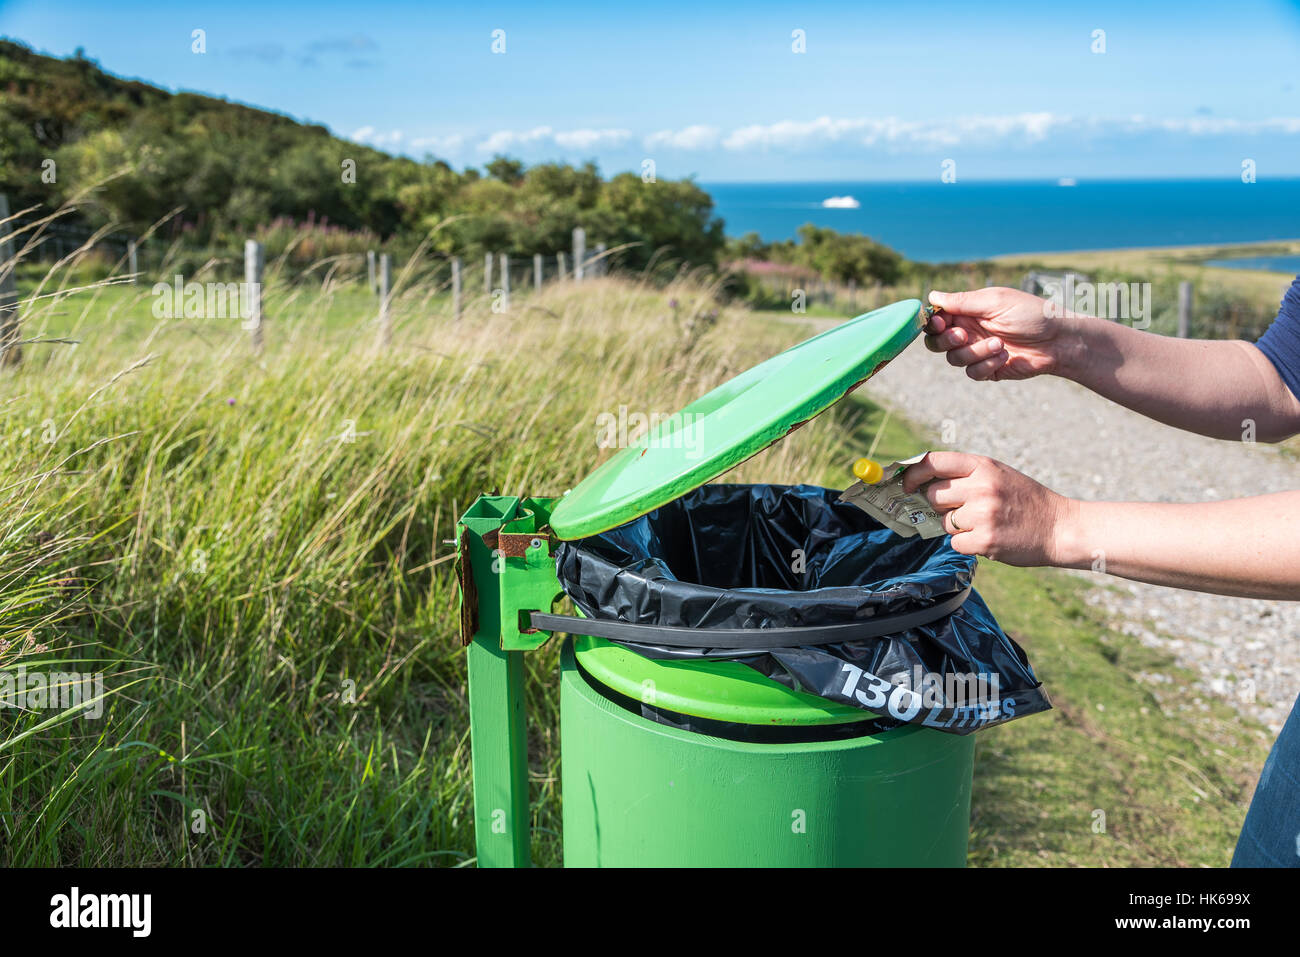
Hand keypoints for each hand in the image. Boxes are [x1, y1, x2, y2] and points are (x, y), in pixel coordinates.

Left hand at [901, 451, 1079, 566]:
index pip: (933, 461)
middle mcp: (982, 486)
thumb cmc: (1026, 502)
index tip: (906, 484)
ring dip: (958, 527)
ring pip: (944, 522)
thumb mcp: (999, 475)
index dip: (913, 473)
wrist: (1060, 528)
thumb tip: (922, 482)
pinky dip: (967, 544)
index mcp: (983, 466)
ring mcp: (983, 514)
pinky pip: (955, 543)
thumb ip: (966, 475)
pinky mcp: (985, 540)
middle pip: (933, 495)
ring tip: (986, 524)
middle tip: (963, 511)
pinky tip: (990, 538)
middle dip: (941, 506)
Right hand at [925, 287, 1080, 380]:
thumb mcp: (996, 302)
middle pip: (937, 342)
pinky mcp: (987, 369)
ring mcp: (977, 351)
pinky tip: (1005, 356)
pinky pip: (972, 372)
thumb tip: (932, 296)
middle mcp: (970, 331)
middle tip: (963, 336)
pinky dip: (986, 364)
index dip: (933, 322)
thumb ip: (963, 301)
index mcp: (969, 311)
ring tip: (999, 344)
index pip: (937, 318)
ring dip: (975, 352)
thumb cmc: (1032, 315)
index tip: (941, 323)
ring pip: (953, 359)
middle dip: (946, 340)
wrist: (1060, 341)